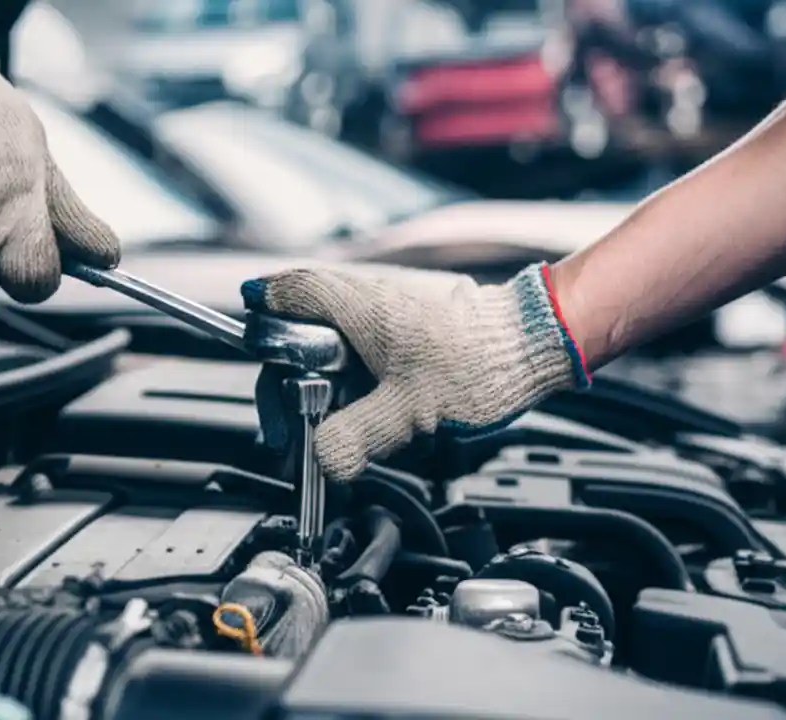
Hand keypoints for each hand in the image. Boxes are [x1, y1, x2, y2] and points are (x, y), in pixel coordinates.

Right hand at [242, 263, 590, 481]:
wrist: (533, 344)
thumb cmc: (479, 363)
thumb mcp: (407, 411)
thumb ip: (355, 437)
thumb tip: (323, 459)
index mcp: (357, 305)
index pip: (286, 294)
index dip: (262, 322)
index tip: (251, 351)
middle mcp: (369, 296)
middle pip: (303, 329)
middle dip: (292, 380)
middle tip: (291, 427)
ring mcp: (390, 308)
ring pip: (335, 342)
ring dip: (324, 384)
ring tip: (329, 429)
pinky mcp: (411, 325)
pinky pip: (365, 348)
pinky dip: (356, 378)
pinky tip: (367, 410)